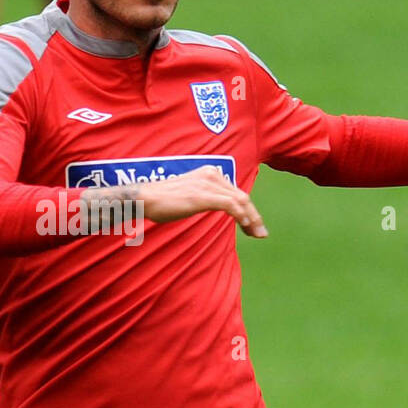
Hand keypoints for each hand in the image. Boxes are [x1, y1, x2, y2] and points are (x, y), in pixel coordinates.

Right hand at [111, 165, 267, 236]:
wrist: (145, 198)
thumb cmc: (163, 200)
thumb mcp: (189, 195)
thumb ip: (205, 198)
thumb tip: (215, 208)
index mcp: (210, 173)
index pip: (236, 192)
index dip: (249, 210)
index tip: (254, 226)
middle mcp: (212, 175)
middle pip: (242, 196)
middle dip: (255, 216)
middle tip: (261, 233)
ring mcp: (207, 185)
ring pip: (240, 201)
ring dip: (252, 219)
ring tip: (257, 234)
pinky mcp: (202, 196)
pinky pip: (229, 205)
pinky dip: (241, 216)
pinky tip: (245, 225)